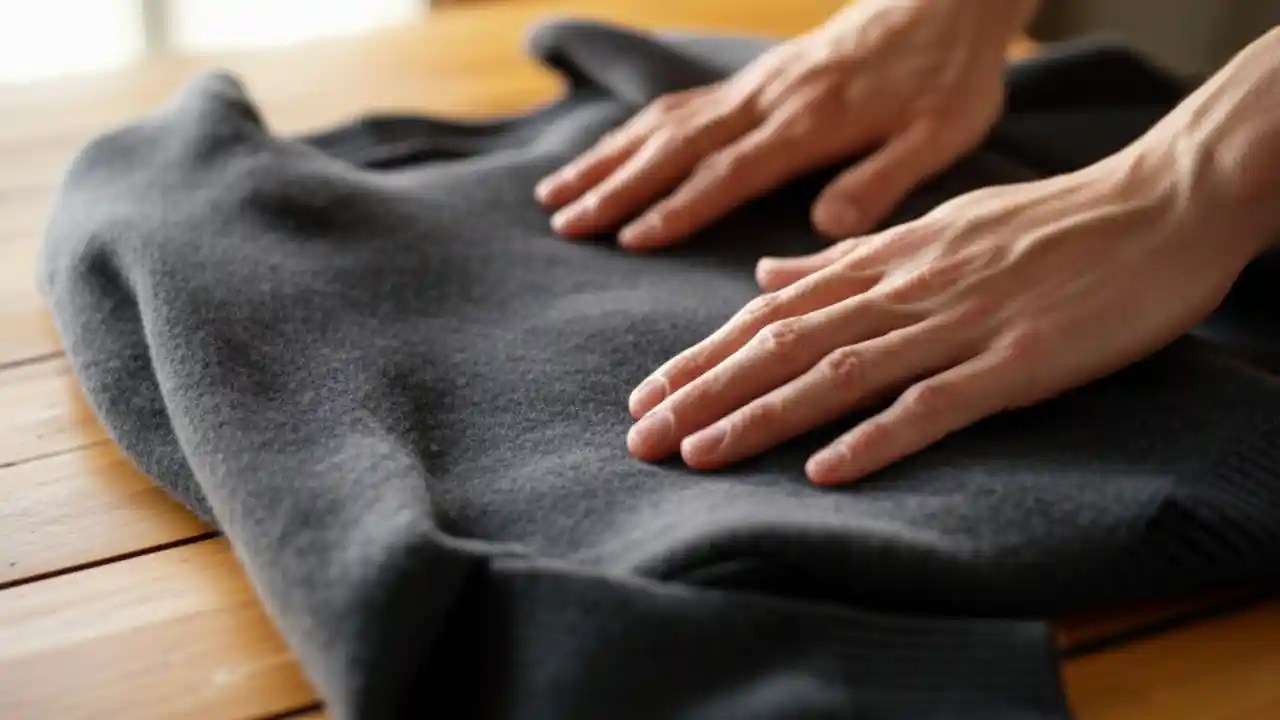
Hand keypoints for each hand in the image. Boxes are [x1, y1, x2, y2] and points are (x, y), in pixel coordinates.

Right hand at [536, 0, 1035, 248]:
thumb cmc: (948, 75)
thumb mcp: (941, 133)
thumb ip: (883, 178)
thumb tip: (827, 224)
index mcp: (813, 121)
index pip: (732, 169)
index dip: (680, 205)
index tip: (629, 239)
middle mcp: (769, 100)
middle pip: (678, 145)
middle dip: (616, 185)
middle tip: (563, 221)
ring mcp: (753, 87)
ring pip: (664, 122)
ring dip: (608, 158)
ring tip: (554, 193)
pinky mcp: (752, 81)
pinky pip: (678, 105)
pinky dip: (632, 132)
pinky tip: (605, 153)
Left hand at [623, 139, 1273, 484]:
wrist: (1158, 204)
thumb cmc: (1046, 222)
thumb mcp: (933, 227)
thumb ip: (847, 259)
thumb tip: (766, 277)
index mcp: (885, 260)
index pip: (772, 312)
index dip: (704, 354)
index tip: (650, 394)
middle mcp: (905, 290)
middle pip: (784, 344)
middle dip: (705, 391)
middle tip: (641, 438)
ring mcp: (958, 326)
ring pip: (838, 372)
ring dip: (761, 416)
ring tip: (697, 454)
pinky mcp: (1015, 363)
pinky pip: (933, 405)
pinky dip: (875, 438)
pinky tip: (823, 471)